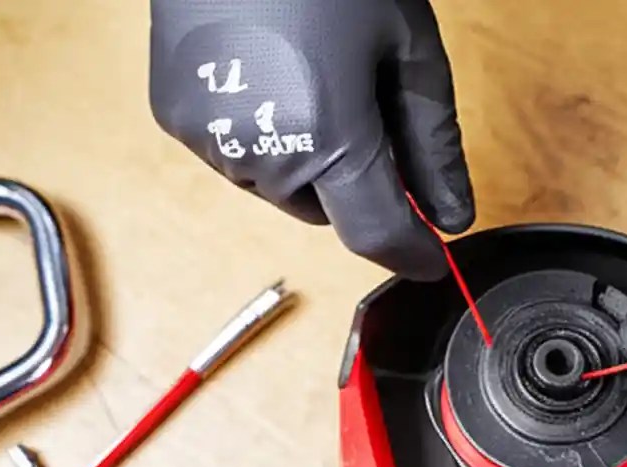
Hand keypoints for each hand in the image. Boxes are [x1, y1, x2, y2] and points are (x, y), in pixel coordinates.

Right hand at [150, 0, 473, 279]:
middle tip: (370, 113)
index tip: (432, 258)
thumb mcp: (406, 48)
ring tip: (313, 78)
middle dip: (358, 185)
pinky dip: (265, 138)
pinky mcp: (173, 116)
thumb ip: (433, 143)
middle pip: (328, 211)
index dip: (410, 253)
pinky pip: (238, 156)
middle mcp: (260, 154)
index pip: (375, 236)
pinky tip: (269, 74)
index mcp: (327, 137)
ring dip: (310, 163)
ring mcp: (206, 138)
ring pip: (281, 187)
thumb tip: (452, 215)